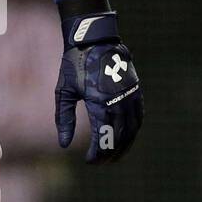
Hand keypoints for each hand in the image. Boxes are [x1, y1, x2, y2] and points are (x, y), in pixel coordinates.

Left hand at [56, 33, 143, 163]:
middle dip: (109, 154)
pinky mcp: (136, 93)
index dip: (97, 154)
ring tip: (112, 156)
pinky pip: (138, 119)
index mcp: (100, 103)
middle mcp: (119, 103)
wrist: (95, 40)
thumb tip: (63, 144)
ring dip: (123, 147)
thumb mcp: (64, 91)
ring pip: (132, 132)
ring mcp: (130, 98)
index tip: (89, 161)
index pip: (103, 139)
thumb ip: (64, 119)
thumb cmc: (75, 64)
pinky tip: (124, 138)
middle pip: (119, 139)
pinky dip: (132, 132)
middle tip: (100, 162)